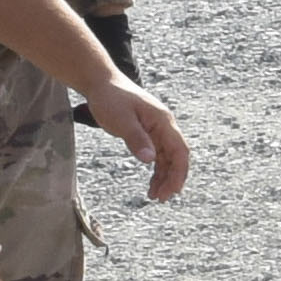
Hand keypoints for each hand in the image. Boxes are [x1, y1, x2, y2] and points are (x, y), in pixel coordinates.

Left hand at [85, 79, 192, 199]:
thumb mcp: (121, 120)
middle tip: (160, 198)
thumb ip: (136, 139)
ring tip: (154, 195)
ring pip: (168, 158)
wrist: (101, 82)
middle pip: (177, 157)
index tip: (170, 191)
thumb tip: (150, 160)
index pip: (180, 151)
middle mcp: (164, 126)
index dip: (178, 173)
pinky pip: (158, 155)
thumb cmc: (110, 98)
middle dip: (172, 179)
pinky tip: (152, 183)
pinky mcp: (148, 133)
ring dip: (164, 177)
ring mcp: (157, 129)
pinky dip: (157, 170)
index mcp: (163, 121)